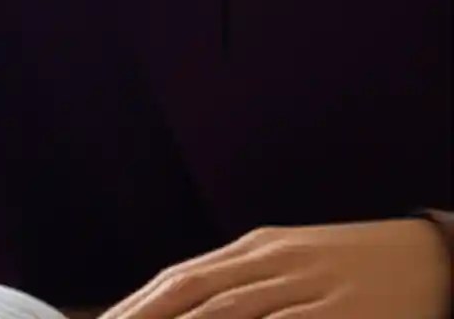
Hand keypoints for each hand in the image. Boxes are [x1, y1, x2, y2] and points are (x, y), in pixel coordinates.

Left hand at [100, 219, 451, 318]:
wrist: (435, 258)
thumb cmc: (357, 268)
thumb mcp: (292, 265)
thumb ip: (243, 285)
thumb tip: (190, 305)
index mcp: (256, 248)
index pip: (181, 276)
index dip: (137, 303)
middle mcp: (272, 262)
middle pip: (191, 290)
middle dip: (143, 315)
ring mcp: (305, 287)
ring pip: (227, 312)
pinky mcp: (337, 314)